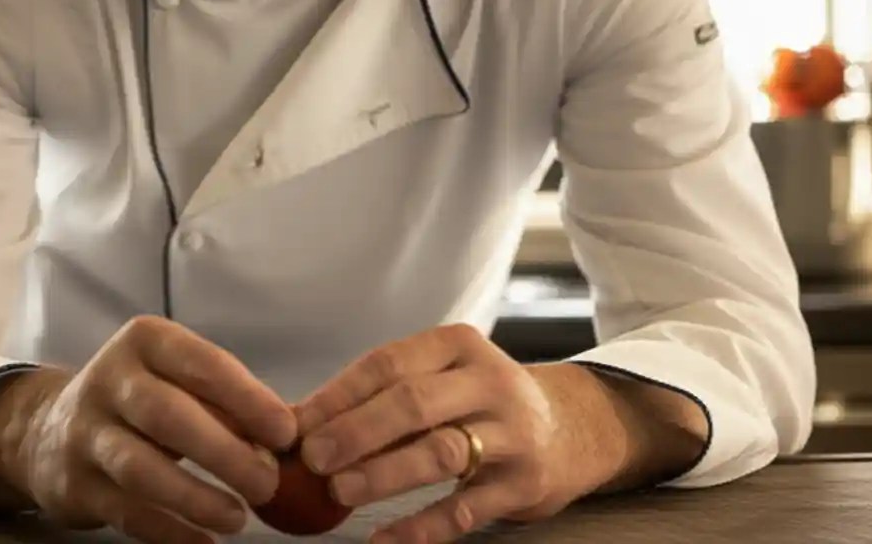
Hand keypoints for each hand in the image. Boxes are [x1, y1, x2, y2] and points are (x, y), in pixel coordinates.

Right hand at [0, 316, 297, 542]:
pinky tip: (203, 541)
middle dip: (225, 453)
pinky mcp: (75, 483)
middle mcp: (110, 378)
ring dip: (196, 498)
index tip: (287, 435)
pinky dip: (169, 531)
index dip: (248, 400)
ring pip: (141, 468)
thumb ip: (226, 403)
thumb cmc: (143, 401)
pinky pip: (126, 510)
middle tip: (267, 484)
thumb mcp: (178, 382)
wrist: (48, 430)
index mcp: (147, 341)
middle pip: (168, 416)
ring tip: (238, 519)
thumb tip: (284, 443)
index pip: (203, 364)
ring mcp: (86, 431)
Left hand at [292, 325, 614, 542]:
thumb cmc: (482, 402)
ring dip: (385, 474)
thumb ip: (382, 396)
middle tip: (314, 459)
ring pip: (441, 452)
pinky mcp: (525, 483)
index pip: (388, 363)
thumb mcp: (443, 378)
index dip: (338, 395)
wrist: (573, 428)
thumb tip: (300, 424)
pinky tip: (385, 538)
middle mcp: (489, 382)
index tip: (298, 425)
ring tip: (341, 492)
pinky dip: (422, 527)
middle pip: (413, 402)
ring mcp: (512, 433)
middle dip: (356, 431)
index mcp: (457, 346)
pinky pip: (466, 509)